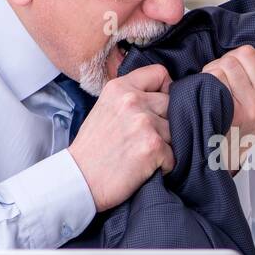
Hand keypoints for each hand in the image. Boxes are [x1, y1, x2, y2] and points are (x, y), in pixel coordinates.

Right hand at [68, 63, 173, 210]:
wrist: (79, 180)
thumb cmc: (92, 149)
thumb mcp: (105, 108)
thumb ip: (130, 97)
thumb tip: (162, 95)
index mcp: (120, 88)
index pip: (160, 74)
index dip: (166, 90)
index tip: (159, 106)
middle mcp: (133, 101)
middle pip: (172, 103)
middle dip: (165, 121)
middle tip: (145, 138)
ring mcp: (145, 123)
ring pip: (176, 130)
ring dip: (165, 145)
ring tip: (142, 154)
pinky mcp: (153, 147)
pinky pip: (174, 155)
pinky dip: (163, 166)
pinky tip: (143, 168)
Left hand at [202, 46, 254, 172]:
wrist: (223, 156)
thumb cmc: (240, 124)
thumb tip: (252, 40)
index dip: (247, 56)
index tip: (241, 70)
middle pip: (246, 52)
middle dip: (229, 60)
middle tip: (223, 78)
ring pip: (229, 62)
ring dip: (214, 69)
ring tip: (214, 87)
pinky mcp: (236, 111)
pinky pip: (216, 77)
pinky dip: (205, 80)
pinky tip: (207, 94)